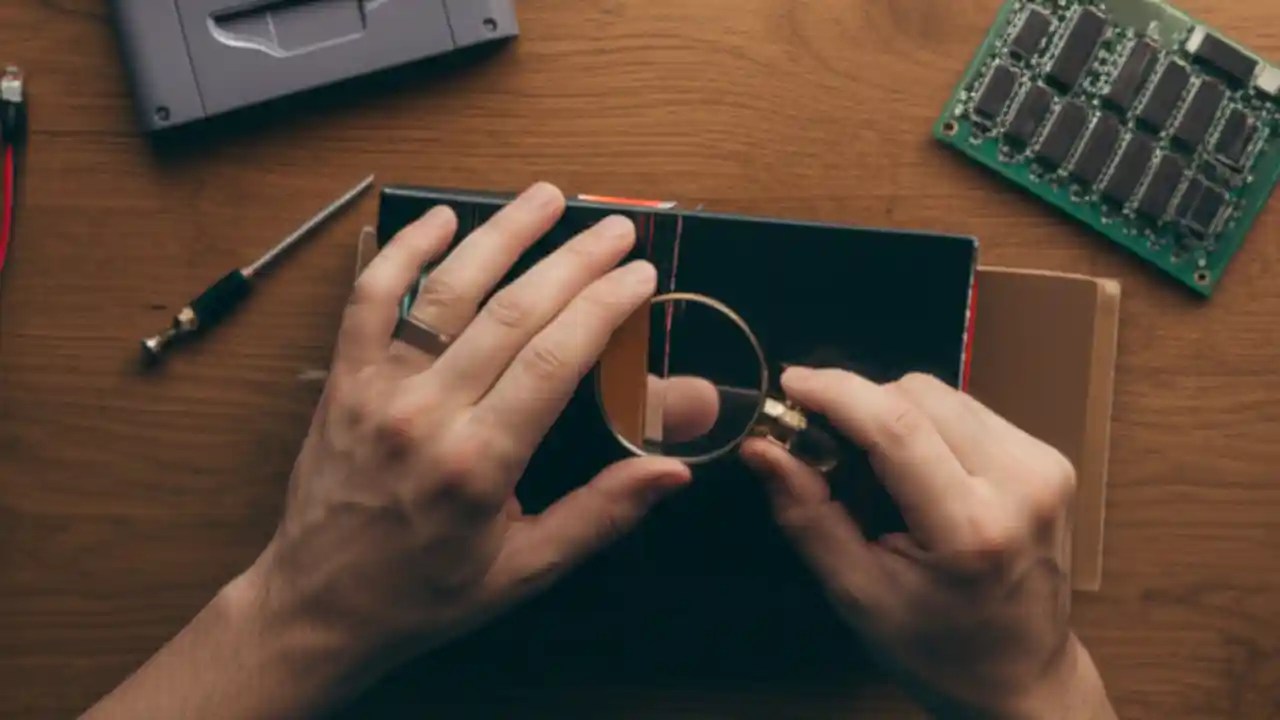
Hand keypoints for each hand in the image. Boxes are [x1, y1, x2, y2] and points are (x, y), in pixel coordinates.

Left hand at [250, 183, 690, 681]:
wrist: (320, 606)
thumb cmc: (426, 593)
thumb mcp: (525, 570)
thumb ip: (600, 515)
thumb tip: (672, 472)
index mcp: (478, 463)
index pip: (555, 358)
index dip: (604, 305)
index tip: (639, 274)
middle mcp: (427, 414)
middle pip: (512, 312)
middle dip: (573, 261)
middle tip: (617, 229)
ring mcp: (378, 389)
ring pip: (446, 291)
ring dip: (500, 235)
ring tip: (547, 198)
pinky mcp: (344, 380)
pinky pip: (369, 299)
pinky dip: (402, 252)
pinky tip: (441, 219)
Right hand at [742, 369, 1113, 719]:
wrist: (1022, 678)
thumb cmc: (936, 648)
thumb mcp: (857, 593)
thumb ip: (807, 514)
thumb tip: (762, 447)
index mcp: (971, 529)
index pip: (897, 427)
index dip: (836, 392)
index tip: (790, 384)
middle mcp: (1021, 486)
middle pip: (920, 395)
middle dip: (862, 407)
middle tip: (829, 449)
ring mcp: (1045, 467)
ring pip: (946, 394)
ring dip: (897, 415)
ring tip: (881, 474)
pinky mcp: (1051, 460)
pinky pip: (971, 411)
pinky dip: (931, 428)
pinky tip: (921, 473)